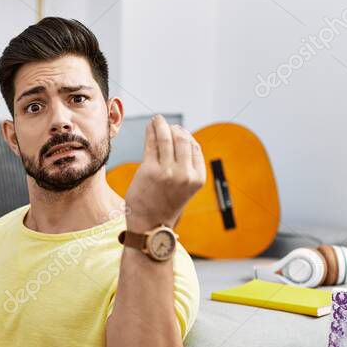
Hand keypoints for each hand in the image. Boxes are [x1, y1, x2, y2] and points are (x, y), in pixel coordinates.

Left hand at [123, 115, 205, 230]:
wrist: (149, 226)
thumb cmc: (164, 206)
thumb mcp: (184, 189)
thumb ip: (186, 168)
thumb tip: (181, 139)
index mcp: (197, 178)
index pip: (195, 147)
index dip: (186, 136)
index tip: (178, 130)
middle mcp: (185, 174)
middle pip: (183, 139)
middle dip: (174, 128)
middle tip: (165, 124)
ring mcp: (168, 172)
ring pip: (167, 137)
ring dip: (161, 125)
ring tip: (156, 120)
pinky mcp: (150, 170)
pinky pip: (152, 143)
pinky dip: (151, 131)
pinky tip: (150, 127)